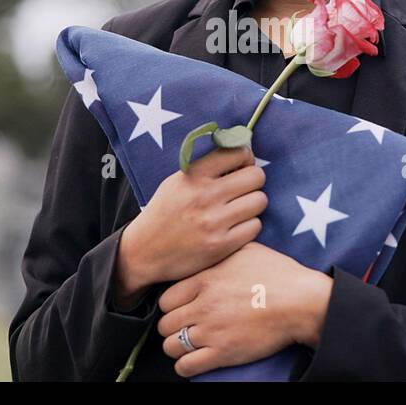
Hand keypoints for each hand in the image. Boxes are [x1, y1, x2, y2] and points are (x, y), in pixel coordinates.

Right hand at [116, 145, 265, 300]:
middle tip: (244, 190)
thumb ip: (207, 167)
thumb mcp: (177, 181)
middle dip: (253, 182)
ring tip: (239, 209)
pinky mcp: (221, 245)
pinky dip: (249, 226)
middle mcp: (205, 196)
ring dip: (253, 205)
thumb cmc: (165, 212)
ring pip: (259, 201)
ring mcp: (214, 221)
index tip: (241, 167)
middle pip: (256, 176)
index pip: (238, 153)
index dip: (246, 158)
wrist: (145, 251)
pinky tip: (235, 227)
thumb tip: (244, 155)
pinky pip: (255, 226)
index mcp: (194, 175)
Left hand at [156, 241, 332, 377]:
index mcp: (204, 279)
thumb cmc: (279, 274)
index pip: (165, 298)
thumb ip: (222, 250)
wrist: (301, 301)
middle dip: (173, 326)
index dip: (171, 305)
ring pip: (170, 345)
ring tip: (188, 344)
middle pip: (165, 323)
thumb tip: (213, 246)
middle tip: (186, 326)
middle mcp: (202, 306)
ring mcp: (211, 331)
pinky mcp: (223, 353)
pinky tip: (194, 359)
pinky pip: (186, 366)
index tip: (182, 308)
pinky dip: (185, 365)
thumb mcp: (246, 250)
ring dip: (177, 346)